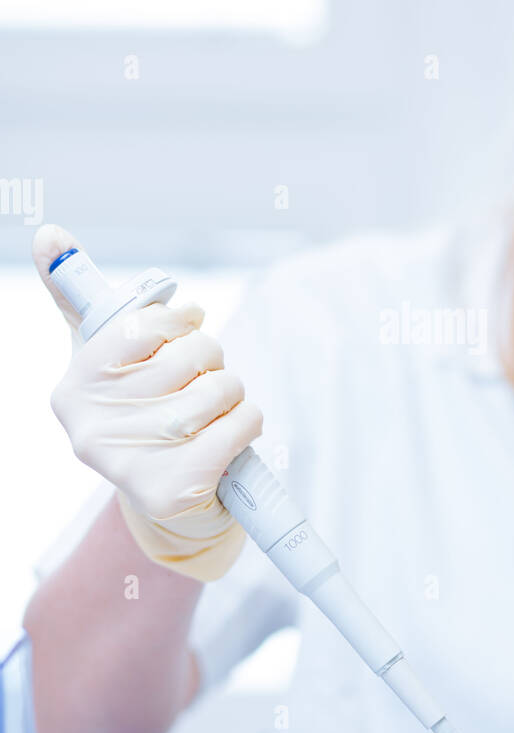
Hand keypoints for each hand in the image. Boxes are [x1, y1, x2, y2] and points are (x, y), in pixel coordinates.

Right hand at [34, 223, 262, 581]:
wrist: (167, 500)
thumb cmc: (141, 410)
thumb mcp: (109, 357)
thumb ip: (78, 295)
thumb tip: (46, 232)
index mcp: (75, 385)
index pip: (142, 325)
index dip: (179, 320)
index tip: (189, 321)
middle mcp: (92, 426)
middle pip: (189, 355)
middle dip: (210, 359)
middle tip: (201, 379)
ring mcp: (131, 462)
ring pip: (219, 388)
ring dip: (232, 392)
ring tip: (215, 410)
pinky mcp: (174, 489)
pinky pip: (241, 424)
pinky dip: (249, 420)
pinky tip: (231, 431)